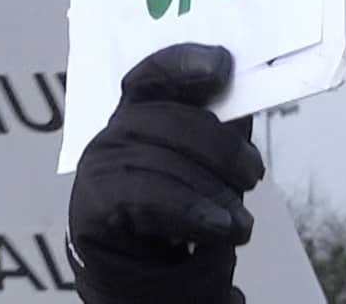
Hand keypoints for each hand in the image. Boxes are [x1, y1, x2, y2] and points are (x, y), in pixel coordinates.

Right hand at [67, 43, 265, 303]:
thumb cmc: (180, 216)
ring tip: (240, 223)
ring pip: (160, 157)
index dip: (185, 62)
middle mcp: (115, 131)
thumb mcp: (208, 168)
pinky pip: (145, 194)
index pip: (155, 74)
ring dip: (211, 190)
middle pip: (168, 116)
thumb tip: (249, 99)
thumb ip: (222, 132)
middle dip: (220, 145)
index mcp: (142, 112)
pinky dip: (188, 210)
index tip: (223, 66)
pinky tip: (215, 227)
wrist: (145, 282)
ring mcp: (100, 164)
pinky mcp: (92, 202)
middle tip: (253, 175)